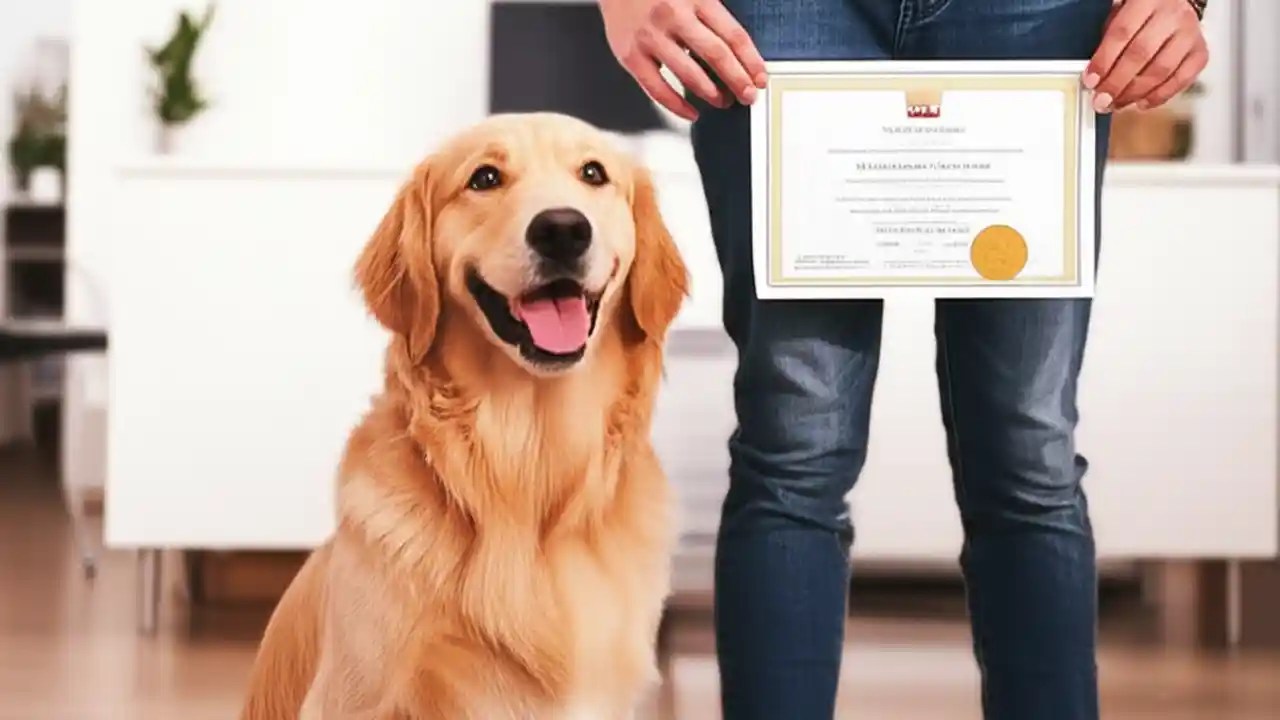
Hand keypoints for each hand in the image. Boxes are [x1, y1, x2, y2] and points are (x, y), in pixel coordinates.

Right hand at [598, 0, 767, 120]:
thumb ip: (712, 15)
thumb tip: (737, 52)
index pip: (733, 35)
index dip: (751, 61)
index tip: (759, 78)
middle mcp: (674, 16)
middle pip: (716, 55)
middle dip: (737, 81)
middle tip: (747, 96)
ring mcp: (651, 37)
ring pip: (690, 74)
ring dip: (711, 94)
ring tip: (722, 101)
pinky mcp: (630, 55)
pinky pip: (657, 89)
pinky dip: (677, 106)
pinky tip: (691, 112)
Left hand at [1084, 0, 1208, 112]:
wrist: (1177, 4)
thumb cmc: (1142, 11)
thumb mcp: (1120, 12)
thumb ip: (1108, 38)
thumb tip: (1094, 73)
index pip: (1122, 33)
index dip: (1104, 60)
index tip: (1090, 81)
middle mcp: (1172, 14)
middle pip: (1141, 54)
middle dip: (1117, 83)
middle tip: (1101, 100)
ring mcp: (1189, 33)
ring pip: (1161, 70)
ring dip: (1135, 93)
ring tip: (1116, 104)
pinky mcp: (1200, 51)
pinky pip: (1182, 79)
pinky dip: (1160, 95)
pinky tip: (1142, 102)